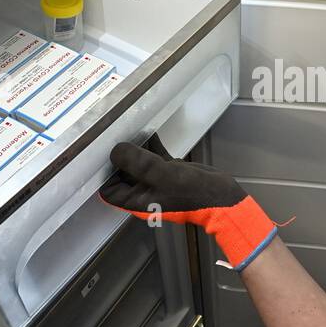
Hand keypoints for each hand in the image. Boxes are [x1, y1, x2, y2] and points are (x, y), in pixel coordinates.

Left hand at [99, 138, 279, 270]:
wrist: (223, 199)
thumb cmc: (194, 193)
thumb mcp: (164, 175)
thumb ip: (139, 163)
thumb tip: (116, 150)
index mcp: (137, 200)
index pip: (108, 189)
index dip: (103, 172)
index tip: (102, 151)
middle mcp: (143, 191)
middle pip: (122, 172)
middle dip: (118, 155)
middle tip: (113, 131)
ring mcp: (156, 181)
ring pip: (138, 163)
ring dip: (134, 147)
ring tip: (129, 126)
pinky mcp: (169, 172)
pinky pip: (154, 157)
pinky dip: (150, 145)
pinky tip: (150, 131)